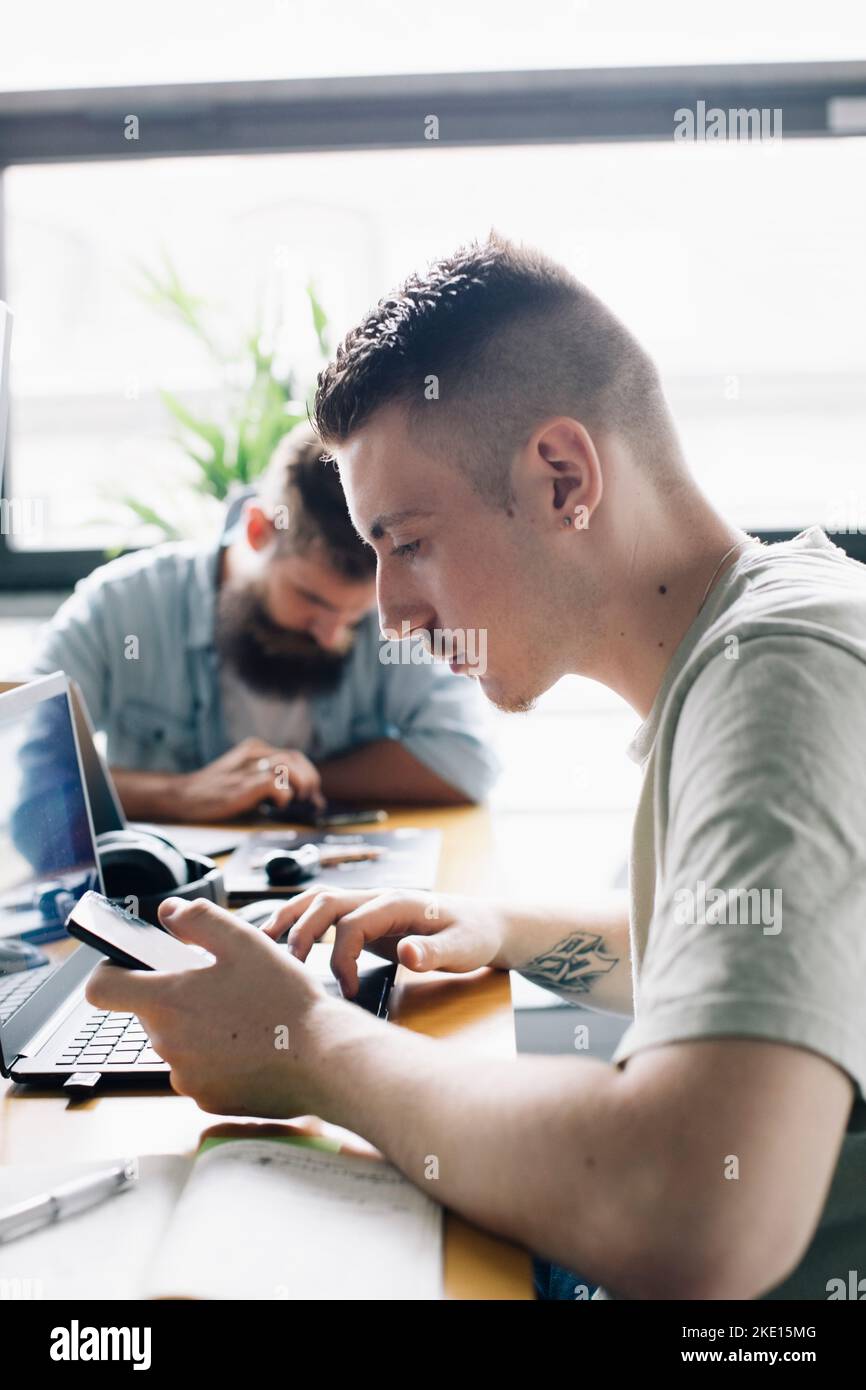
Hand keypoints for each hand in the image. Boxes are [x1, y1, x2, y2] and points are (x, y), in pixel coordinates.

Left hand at [84, 897, 344, 1117]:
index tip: (128, 966)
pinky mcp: (209, 1098)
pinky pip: (199, 1071)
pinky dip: (216, 1057)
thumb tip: (170, 911)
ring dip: (197, 1027)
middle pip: (149, 1013)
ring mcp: (187, 1076)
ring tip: (242, 1014)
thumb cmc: (285, 1000)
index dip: (110, 972)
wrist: (322, 1058)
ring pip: (177, 1042)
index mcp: (167, 1001)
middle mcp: (168, 1044)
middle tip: (218, 984)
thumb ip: (199, 919)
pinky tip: (250, 1044)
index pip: (102, 988)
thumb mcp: (244, 942)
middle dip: (175, 996)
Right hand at [176, 737, 323, 820]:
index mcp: (255, 749)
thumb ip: (268, 783)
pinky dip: (282, 795)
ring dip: (300, 785)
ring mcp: (248, 767)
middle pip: (295, 758)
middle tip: (309, 798)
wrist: (183, 795)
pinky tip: (276, 805)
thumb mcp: (243, 779)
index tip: (314, 793)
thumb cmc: (213, 792)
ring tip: (296, 800)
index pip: (293, 756)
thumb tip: (302, 797)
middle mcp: (254, 753)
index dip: (309, 774)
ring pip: (288, 766)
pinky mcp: (243, 783)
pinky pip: (273, 783)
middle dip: (309, 778)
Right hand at [263, 889, 507, 998]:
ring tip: (262, 944)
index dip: (341, 957)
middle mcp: (378, 897)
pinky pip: (324, 912)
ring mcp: (369, 904)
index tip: (346, 990)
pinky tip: (280, 940)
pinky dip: (299, 920)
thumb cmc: (474, 936)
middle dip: (301, 933)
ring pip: (318, 900)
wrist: (484, 924)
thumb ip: (435, 953)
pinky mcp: (365, 916)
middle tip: (289, 970)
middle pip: (325, 902)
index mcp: (398, 903)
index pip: (352, 923)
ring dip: (290, 918)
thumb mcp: (463, 949)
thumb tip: (407, 955)